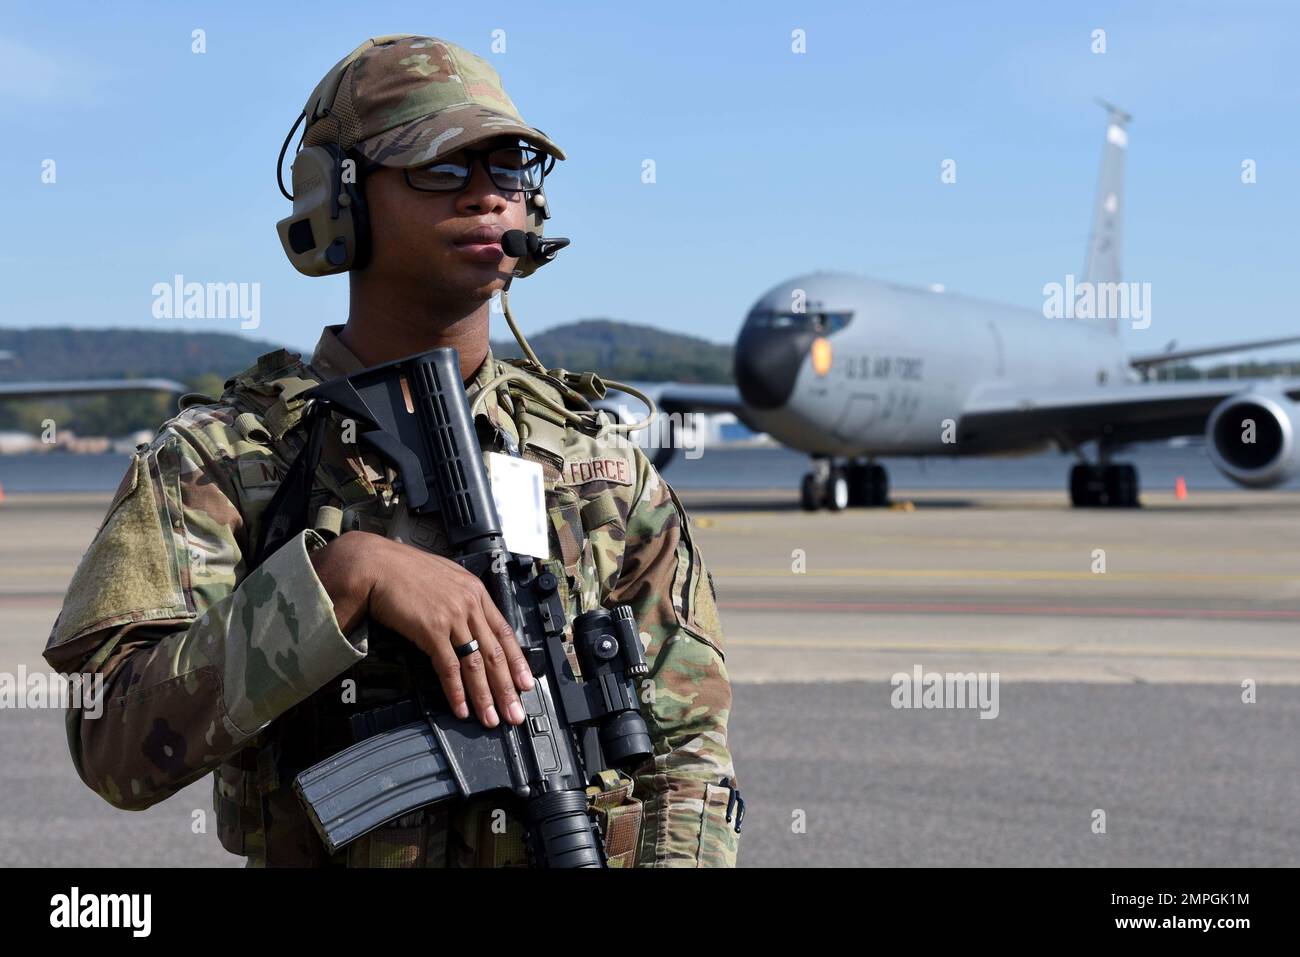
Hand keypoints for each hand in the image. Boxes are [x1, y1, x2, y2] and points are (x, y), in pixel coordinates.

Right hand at [310, 531, 534, 727]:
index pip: (505, 632)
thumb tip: (468, 622)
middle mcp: (469, 604)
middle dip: (507, 688)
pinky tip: (462, 708)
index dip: (517, 661)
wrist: (376, 564)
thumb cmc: (404, 570)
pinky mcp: (432, 630)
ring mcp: (452, 617)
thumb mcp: (445, 578)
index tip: (526, 683)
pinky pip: (449, 667)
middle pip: (495, 653)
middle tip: (515, 713)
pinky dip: (456, 691)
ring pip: (476, 664)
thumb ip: (461, 598)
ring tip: (492, 719)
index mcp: (476, 591)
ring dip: (485, 696)